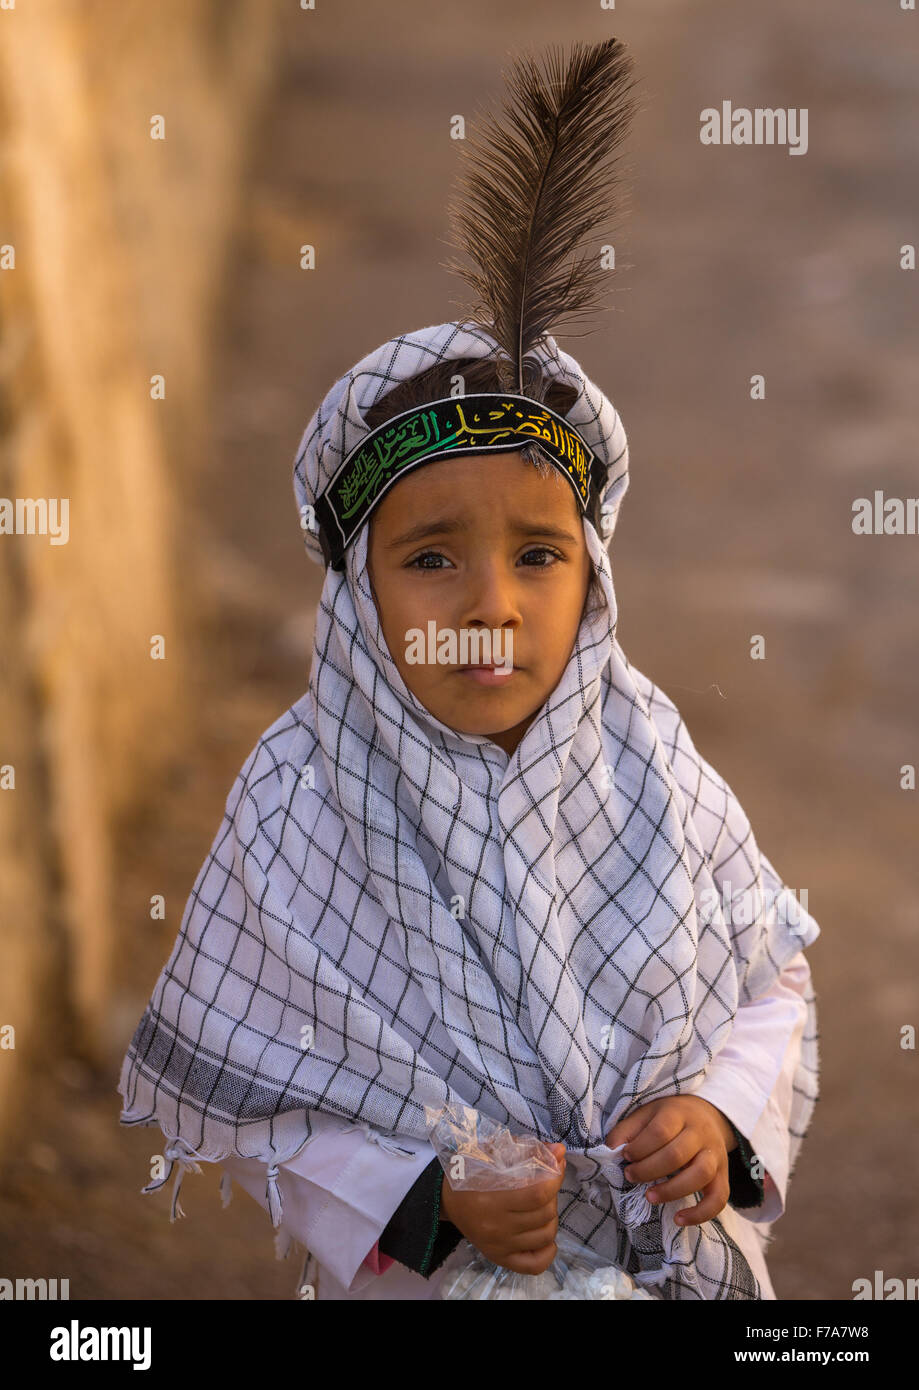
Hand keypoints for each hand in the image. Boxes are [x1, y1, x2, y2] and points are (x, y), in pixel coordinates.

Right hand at [439, 1142, 566, 1273]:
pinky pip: (535, 1265)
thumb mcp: (491, 1153)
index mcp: (491, 1201)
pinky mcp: (500, 1259)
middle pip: (544, 1214)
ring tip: (543, 1205)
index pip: (538, 1195)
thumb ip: (526, 1150)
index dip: (555, 1179)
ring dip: (551, 1217)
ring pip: (545, 1236)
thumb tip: (559, 1150)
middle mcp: (496, 1229)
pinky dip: (548, 1251)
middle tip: (545, 1184)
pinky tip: (544, 1233)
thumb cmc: (469, 1172)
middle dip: (553, 1195)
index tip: (557, 1165)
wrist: (447, 1199)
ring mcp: (499, 1247)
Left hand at [605, 1096, 736, 1226]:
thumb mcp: (647, 1113)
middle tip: (630, 1176)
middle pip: (678, 1154)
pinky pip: (719, 1198)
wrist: (707, 1115)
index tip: (625, 1156)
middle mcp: (700, 1133)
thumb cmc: (670, 1117)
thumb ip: (628, 1129)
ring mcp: (715, 1155)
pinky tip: (679, 1219)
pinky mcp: (723, 1176)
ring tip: (649, 1197)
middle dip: (649, 1169)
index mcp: (679, 1113)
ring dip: (672, 1190)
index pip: (660, 1131)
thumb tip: (610, 1149)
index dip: (640, 1147)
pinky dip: (701, 1213)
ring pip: (700, 1174)